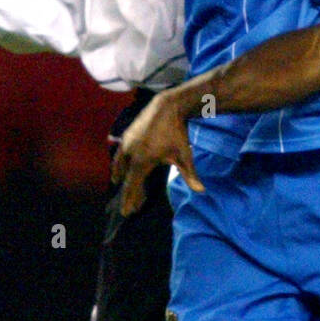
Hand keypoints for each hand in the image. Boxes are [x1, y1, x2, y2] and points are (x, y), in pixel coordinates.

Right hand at [111, 90, 203, 215]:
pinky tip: (123, 164)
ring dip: (119, 175)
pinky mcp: (126, 134)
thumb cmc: (177, 133)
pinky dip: (120, 162)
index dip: (129, 200)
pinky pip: (120, 153)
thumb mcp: (184, 155)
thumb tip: (201, 191)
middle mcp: (129, 153)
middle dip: (125, 191)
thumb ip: (190, 175)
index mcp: (141, 161)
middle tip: (128, 204)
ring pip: (118, 164)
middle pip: (123, 177)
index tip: (126, 213)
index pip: (131, 186)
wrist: (167, 106)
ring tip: (118, 182)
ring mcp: (126, 143)